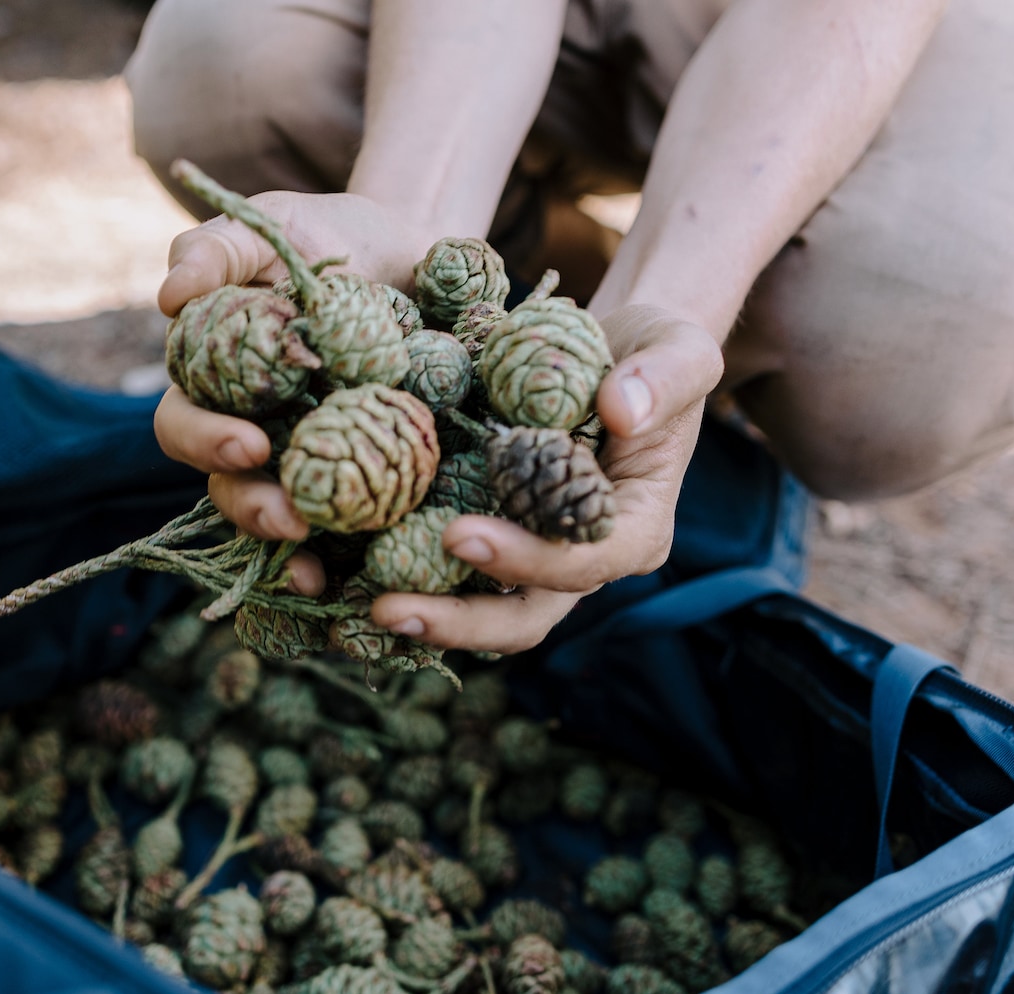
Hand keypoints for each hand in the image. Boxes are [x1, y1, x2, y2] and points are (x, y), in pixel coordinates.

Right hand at [155, 190, 440, 597]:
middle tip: (292, 519)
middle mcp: (255, 433)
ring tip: (321, 569)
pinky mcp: (368, 475)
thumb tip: (169, 297)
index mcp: (214, 384)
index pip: (185, 425)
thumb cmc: (325, 234)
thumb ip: (213, 252)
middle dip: (253, 510)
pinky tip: (376, 576)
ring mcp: (310, 460)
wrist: (412, 248)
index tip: (251, 445)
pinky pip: (354, 525)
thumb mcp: (268, 226)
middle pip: (230, 490)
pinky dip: (359, 554)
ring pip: (286, 520)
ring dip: (296, 551)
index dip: (208, 442)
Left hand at [369, 305, 723, 652]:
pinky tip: (335, 574)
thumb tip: (619, 410)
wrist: (612, 352)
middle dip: (458, 621)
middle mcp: (580, 560)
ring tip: (349, 608)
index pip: (582, 563)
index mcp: (632, 530)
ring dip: (417, 615)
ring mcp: (529, 556)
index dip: (524, 559)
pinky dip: (395, 576)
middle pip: (522, 616)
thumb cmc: (653, 353)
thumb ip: (661, 380)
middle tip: (389, 607)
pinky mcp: (487, 536)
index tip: (463, 535)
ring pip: (476, 609)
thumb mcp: (678, 351)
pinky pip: (439, 571)